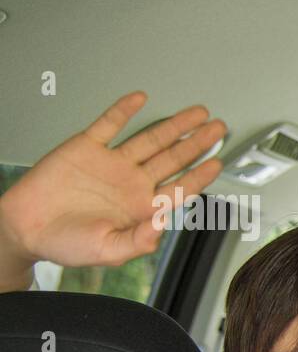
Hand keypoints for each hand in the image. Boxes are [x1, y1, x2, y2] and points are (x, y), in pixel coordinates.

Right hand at [0, 92, 226, 281]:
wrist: (24, 228)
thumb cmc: (65, 244)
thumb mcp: (108, 251)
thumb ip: (139, 241)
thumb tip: (163, 223)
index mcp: (141, 207)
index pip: (180, 187)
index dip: (201, 175)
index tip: (218, 163)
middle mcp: (131, 182)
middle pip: (173, 158)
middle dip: (197, 143)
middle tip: (219, 128)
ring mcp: (111, 163)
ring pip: (150, 138)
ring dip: (174, 125)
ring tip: (198, 113)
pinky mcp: (86, 147)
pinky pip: (109, 123)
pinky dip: (124, 110)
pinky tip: (141, 99)